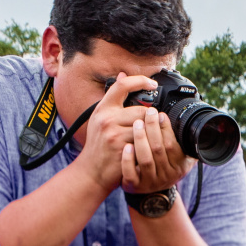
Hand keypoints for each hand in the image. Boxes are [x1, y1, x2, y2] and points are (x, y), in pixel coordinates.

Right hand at [75, 73, 163, 191]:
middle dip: (150, 118)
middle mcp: (106, 119)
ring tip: (148, 138)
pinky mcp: (122, 149)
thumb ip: (113, 99)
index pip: (122, 85)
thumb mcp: (100, 118)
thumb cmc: (99, 145)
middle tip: (150, 127)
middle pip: (141, 110)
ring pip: (145, 126)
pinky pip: (145, 141)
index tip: (152, 84)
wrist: (92, 171)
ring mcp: (114, 134)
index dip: (140, 80)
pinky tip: (146, 148)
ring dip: (151, 132)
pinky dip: (148, 144)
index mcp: (102, 109)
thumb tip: (123, 74)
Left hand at [121, 105, 192, 200]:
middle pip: (158, 149)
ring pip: (145, 159)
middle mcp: (166, 176)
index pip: (173, 145)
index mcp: (179, 167)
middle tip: (148, 113)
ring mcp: (150, 182)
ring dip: (141, 139)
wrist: (153, 194)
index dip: (166, 128)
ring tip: (137, 123)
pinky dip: (128, 159)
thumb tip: (191, 122)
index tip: (160, 114)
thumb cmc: (166, 168)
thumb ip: (187, 145)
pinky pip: (130, 172)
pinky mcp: (134, 186)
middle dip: (152, 128)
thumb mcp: (182, 159)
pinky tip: (126, 146)